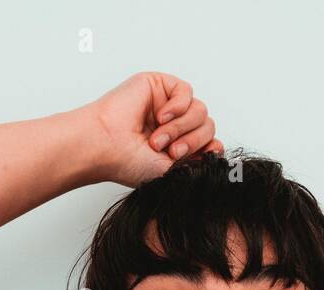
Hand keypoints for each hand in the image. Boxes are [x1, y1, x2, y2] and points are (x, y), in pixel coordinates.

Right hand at [81, 72, 223, 187]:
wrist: (104, 147)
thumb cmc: (128, 162)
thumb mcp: (172, 170)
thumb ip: (198, 160)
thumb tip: (219, 148)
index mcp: (177, 144)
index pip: (209, 141)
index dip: (209, 148)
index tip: (201, 158)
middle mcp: (174, 124)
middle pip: (207, 126)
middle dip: (192, 141)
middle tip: (171, 152)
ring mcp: (167, 104)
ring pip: (200, 110)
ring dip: (181, 128)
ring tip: (158, 138)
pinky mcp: (158, 85)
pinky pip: (186, 92)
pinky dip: (177, 107)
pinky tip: (159, 117)